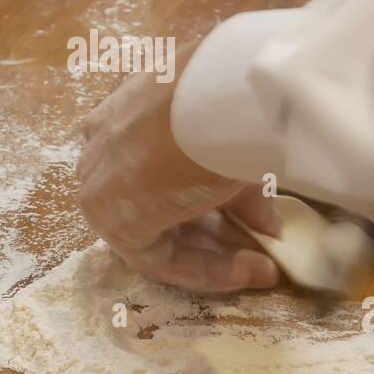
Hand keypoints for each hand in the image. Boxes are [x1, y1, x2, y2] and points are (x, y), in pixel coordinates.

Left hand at [77, 40, 280, 292]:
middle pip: (162, 205)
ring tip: (265, 268)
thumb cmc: (225, 108)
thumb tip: (270, 226)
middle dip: (217, 233)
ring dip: (217, 256)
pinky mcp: (111, 218)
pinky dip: (205, 269)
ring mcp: (102, 182)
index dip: (217, 202)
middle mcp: (107, 147)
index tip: (256, 218)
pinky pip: (158, 257)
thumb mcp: (238, 148)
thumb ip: (246, 193)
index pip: (166, 172)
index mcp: (127, 115)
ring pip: (159, 233)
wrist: (216, 103)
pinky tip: (249, 271)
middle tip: (261, 249)